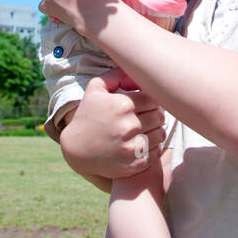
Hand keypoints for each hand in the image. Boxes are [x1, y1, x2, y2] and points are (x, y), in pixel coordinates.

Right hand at [60, 69, 166, 183]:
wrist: (76, 150)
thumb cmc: (88, 116)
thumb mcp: (95, 89)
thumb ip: (117, 75)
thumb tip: (137, 74)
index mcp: (123, 105)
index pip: (153, 99)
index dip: (150, 101)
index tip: (144, 105)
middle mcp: (129, 126)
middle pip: (159, 116)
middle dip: (154, 115)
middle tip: (146, 117)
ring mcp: (132, 147)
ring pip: (161, 133)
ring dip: (156, 131)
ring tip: (144, 130)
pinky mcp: (135, 163)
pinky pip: (156, 151)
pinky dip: (152, 147)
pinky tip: (141, 144)